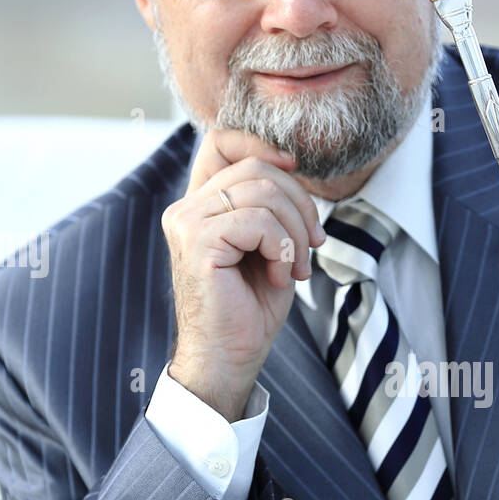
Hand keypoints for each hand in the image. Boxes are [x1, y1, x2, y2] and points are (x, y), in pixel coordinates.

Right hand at [162, 129, 325, 420]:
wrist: (230, 357)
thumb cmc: (250, 308)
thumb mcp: (268, 244)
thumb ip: (270, 204)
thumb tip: (291, 166)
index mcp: (200, 204)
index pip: (221, 142)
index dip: (262, 145)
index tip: (296, 172)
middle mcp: (186, 208)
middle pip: (258, 168)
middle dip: (301, 205)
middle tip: (312, 247)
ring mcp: (187, 223)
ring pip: (263, 192)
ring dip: (296, 232)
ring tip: (294, 266)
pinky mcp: (197, 244)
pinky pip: (258, 221)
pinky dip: (282, 248)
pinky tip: (279, 276)